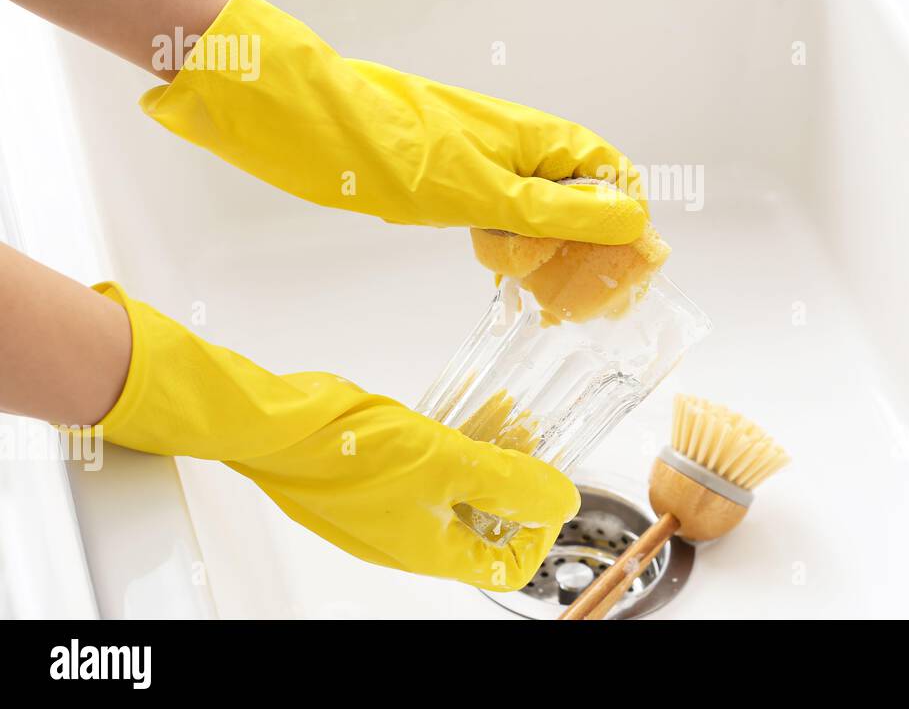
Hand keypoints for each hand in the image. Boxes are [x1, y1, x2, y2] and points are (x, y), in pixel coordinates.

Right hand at [91, 282, 578, 590]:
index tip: (552, 494)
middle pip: (485, 528)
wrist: (276, 427)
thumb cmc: (345, 454)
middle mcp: (413, 539)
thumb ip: (508, 481)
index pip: (504, 569)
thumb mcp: (446, 462)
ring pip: (461, 493)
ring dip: (493, 461)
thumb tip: (561, 500)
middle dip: (518, 488)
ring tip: (517, 422)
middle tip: (538, 449)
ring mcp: (394, 508)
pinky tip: (480, 411)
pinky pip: (434, 471)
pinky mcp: (380, 477)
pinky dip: (462, 447)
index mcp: (430, 552)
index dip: (538, 535)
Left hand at [140, 0, 647, 244]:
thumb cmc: (391, 148)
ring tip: (510, 271)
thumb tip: (634, 223)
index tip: (611, 277)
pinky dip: (504, 244)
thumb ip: (559, 212)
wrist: (304, 120)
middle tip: (556, 289)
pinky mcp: (459, 180)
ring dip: (539, 251)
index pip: (618, 181)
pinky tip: (486, 258)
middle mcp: (527, 147)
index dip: (625, 231)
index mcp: (545, 138)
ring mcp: (492, 163)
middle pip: (587, 203)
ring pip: (544, 216)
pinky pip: (505, 217)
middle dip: (580, 250)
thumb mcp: (484, 192)